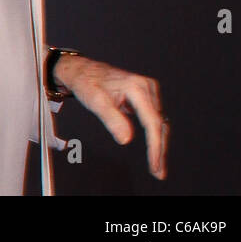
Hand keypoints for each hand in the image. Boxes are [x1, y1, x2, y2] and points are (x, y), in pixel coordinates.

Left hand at [53, 54, 167, 179]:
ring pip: (158, 122)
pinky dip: (153, 134)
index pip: (151, 121)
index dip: (154, 145)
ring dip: (158, 143)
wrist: (81, 70)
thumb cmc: (86, 82)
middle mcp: (146, 87)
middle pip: (158, 123)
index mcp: (137, 87)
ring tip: (156, 165)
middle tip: (158, 171)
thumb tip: (126, 138)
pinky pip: (152, 118)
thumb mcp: (96, 102)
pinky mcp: (144, 96)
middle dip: (158, 149)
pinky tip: (153, 148)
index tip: (154, 164)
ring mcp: (147, 90)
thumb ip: (112, 120)